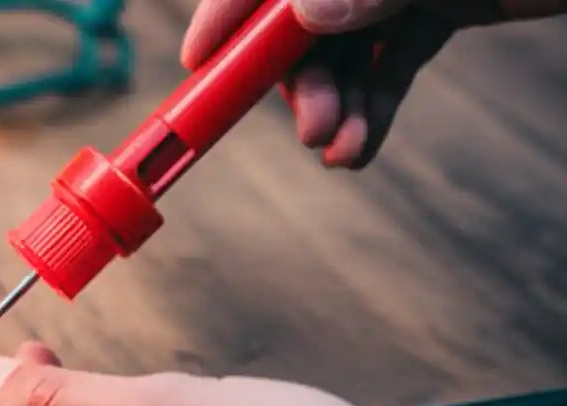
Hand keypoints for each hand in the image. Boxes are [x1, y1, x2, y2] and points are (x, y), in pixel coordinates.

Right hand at [182, 0, 523, 167]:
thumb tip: (305, 16)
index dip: (230, 12)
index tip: (202, 65)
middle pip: (299, 14)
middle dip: (295, 78)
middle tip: (312, 131)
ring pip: (343, 45)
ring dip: (335, 106)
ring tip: (344, 150)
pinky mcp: (445, 4)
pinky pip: (391, 59)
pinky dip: (373, 106)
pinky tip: (362, 145)